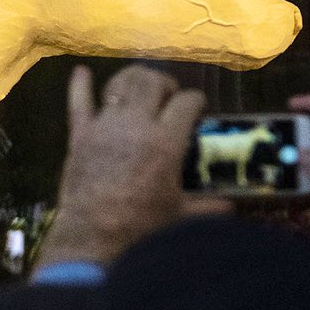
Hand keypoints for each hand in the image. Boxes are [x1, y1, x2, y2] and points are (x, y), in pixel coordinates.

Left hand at [35, 64, 208, 268]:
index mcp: (166, 141)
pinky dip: (79, 84)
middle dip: (165, 83)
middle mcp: (136, 124)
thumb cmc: (140, 226)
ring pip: (120, 83)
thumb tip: (231, 206)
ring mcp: (104, 126)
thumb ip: (208, 205)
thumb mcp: (180, 214)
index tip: (196, 108)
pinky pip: (78, 101)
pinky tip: (81, 72)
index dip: (195, 101)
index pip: (187, 101)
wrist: (92, 237)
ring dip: (132, 79)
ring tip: (139, 86)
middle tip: (167, 96)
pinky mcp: (79, 135)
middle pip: (153, 82)